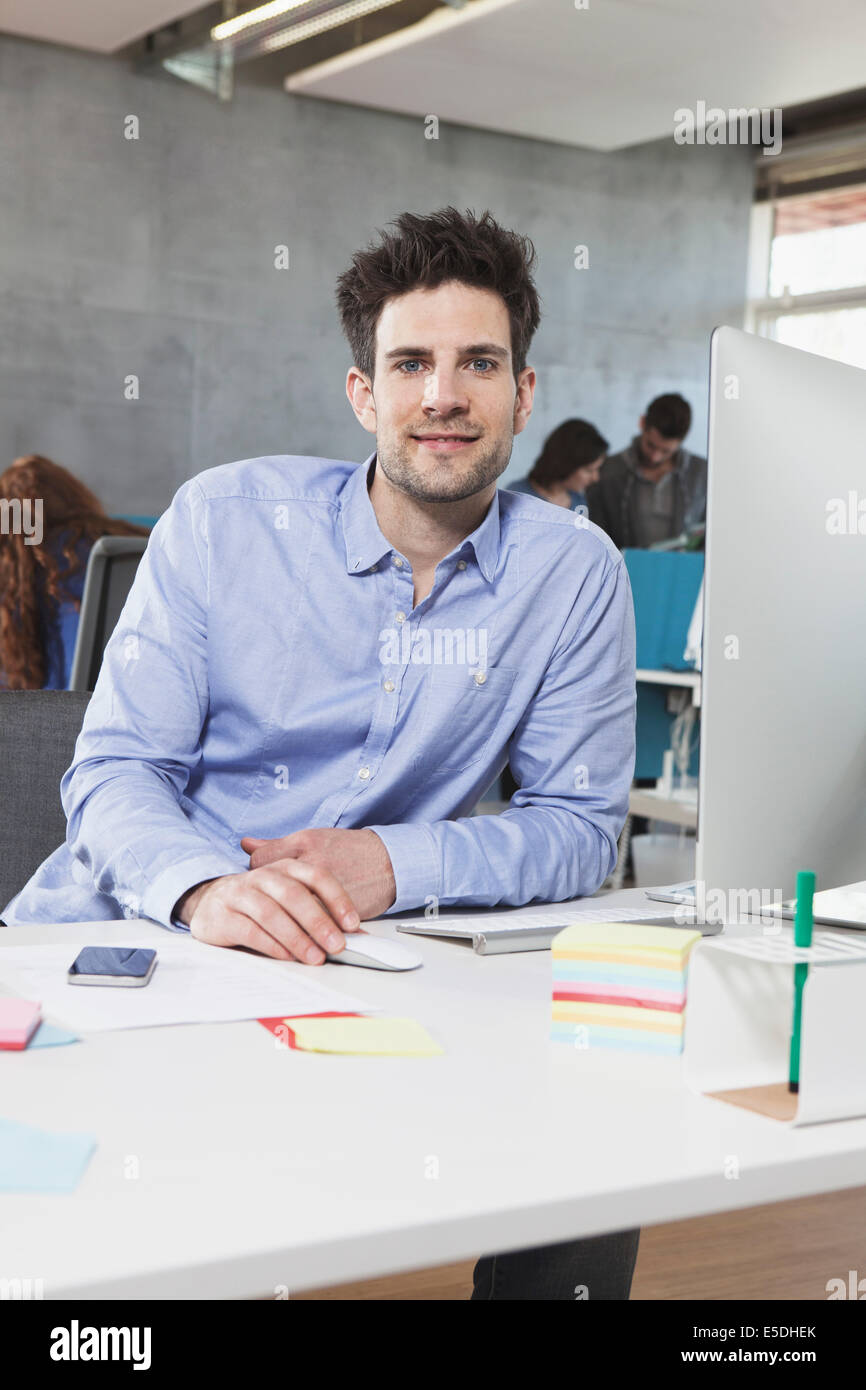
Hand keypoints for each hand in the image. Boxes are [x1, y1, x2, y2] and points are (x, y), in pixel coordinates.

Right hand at [175, 859, 361, 962]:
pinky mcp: (221, 916)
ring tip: (315, 957)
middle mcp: (262, 876)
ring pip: (271, 913)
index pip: (315, 876)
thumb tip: (357, 933)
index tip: (353, 924)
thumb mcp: (288, 898)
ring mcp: (239, 894)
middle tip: (337, 945)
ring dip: (297, 938)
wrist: (208, 902)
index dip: (337, 899)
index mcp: (284, 867)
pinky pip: (250, 931)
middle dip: (318, 922)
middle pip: (294, 895)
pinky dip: (271, 945)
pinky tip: (287, 958)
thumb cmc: (258, 902)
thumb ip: (319, 909)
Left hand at [240, 827, 395, 920]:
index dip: (256, 874)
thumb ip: (277, 845)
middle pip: (275, 889)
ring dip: (288, 926)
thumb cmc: (349, 850)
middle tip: (264, 914)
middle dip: (267, 902)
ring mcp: (327, 888)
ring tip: (281, 931)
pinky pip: (320, 925)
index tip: (258, 884)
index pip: (261, 860)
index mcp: (303, 844)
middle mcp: (313, 864)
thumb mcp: (313, 838)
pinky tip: (305, 940)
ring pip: (296, 911)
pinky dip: (311, 934)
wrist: (389, 862)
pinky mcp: (341, 909)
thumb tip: (246, 845)